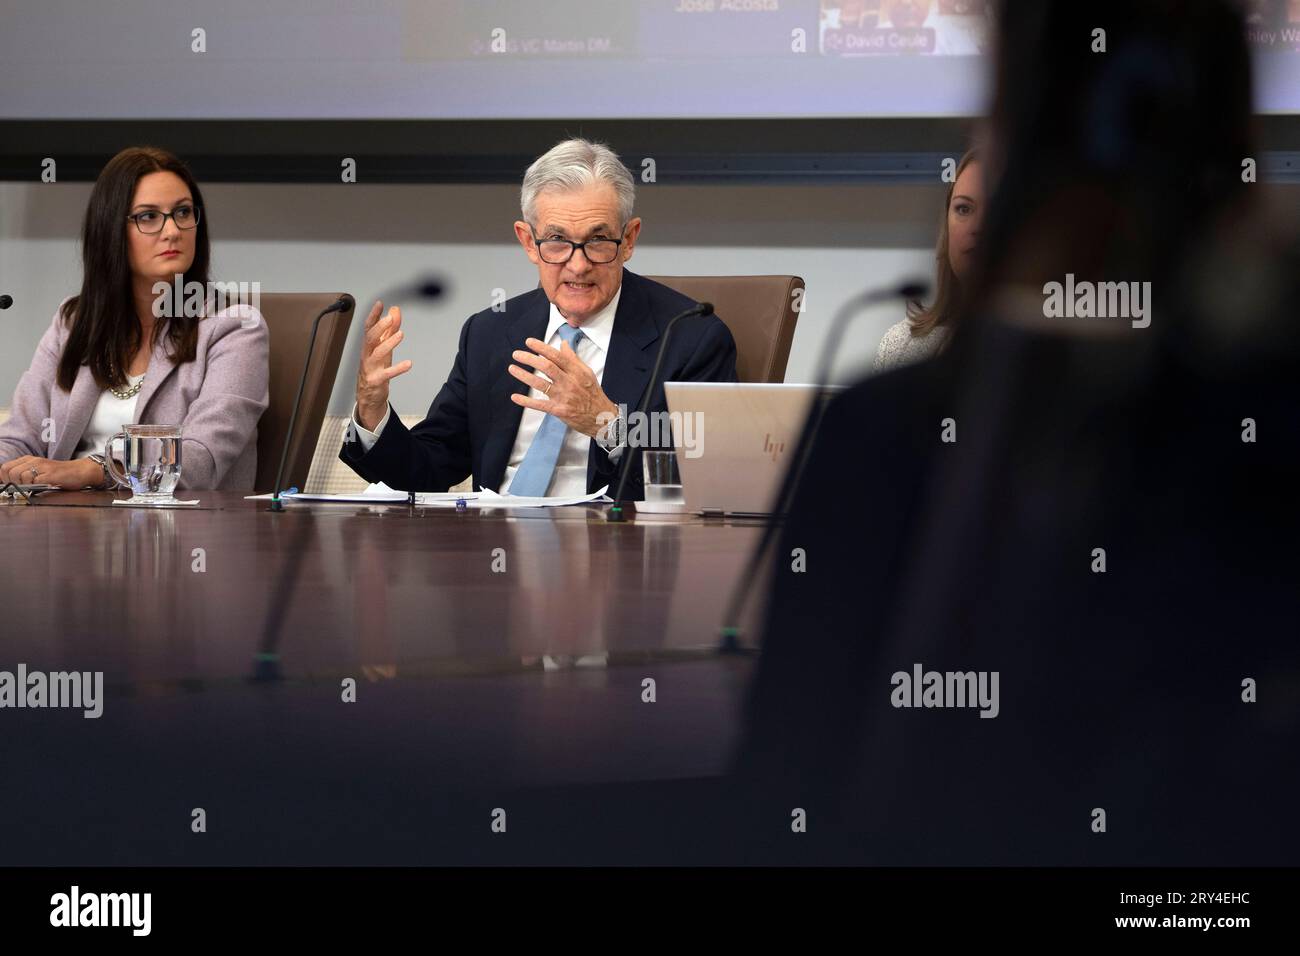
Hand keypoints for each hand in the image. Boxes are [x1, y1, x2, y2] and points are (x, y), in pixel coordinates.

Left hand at [0, 456, 100, 489]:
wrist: (81, 471)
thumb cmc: (61, 474)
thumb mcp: (39, 471)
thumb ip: (25, 474)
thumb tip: (9, 483)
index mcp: (29, 460)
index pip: (5, 467)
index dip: (5, 478)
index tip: (12, 485)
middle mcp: (34, 461)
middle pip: (10, 472)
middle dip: (14, 482)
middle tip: (24, 487)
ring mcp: (42, 467)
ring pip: (21, 476)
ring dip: (26, 485)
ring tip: (36, 486)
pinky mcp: (50, 474)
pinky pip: (35, 481)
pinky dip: (36, 487)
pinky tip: (43, 486)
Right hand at [355, 300, 412, 430]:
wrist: (369, 394)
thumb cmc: (376, 367)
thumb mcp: (384, 347)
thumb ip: (390, 329)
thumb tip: (395, 310)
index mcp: (368, 345)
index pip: (368, 327)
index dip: (373, 315)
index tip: (380, 304)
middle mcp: (367, 355)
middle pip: (370, 338)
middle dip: (379, 327)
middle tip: (390, 318)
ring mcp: (370, 368)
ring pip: (377, 354)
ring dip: (389, 343)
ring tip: (400, 334)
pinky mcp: (376, 380)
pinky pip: (387, 374)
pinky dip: (397, 368)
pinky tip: (408, 364)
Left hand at [508, 334, 617, 438]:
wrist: (601, 417)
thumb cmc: (593, 394)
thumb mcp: (587, 373)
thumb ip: (573, 358)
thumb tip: (563, 344)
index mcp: (576, 371)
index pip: (556, 356)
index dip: (541, 348)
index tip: (529, 342)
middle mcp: (569, 382)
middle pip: (546, 367)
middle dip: (529, 359)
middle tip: (517, 354)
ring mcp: (563, 396)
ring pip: (540, 384)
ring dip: (523, 375)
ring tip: (512, 368)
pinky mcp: (558, 410)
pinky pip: (539, 405)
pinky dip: (526, 401)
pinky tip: (515, 397)